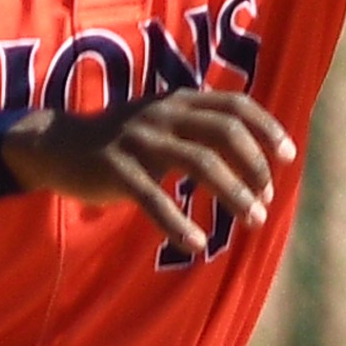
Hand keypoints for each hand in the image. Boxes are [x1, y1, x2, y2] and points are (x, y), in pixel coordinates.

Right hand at [0, 91, 296, 257]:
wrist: (57, 144)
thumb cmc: (121, 140)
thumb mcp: (161, 121)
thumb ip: (199, 128)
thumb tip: (253, 160)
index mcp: (178, 101)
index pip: (235, 105)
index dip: (266, 128)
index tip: (288, 157)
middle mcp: (163, 114)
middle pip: (225, 132)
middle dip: (254, 167)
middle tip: (267, 199)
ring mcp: (140, 140)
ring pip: (201, 163)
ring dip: (234, 194)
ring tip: (254, 220)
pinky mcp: (117, 170)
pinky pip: (155, 199)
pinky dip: (178, 224)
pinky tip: (197, 244)